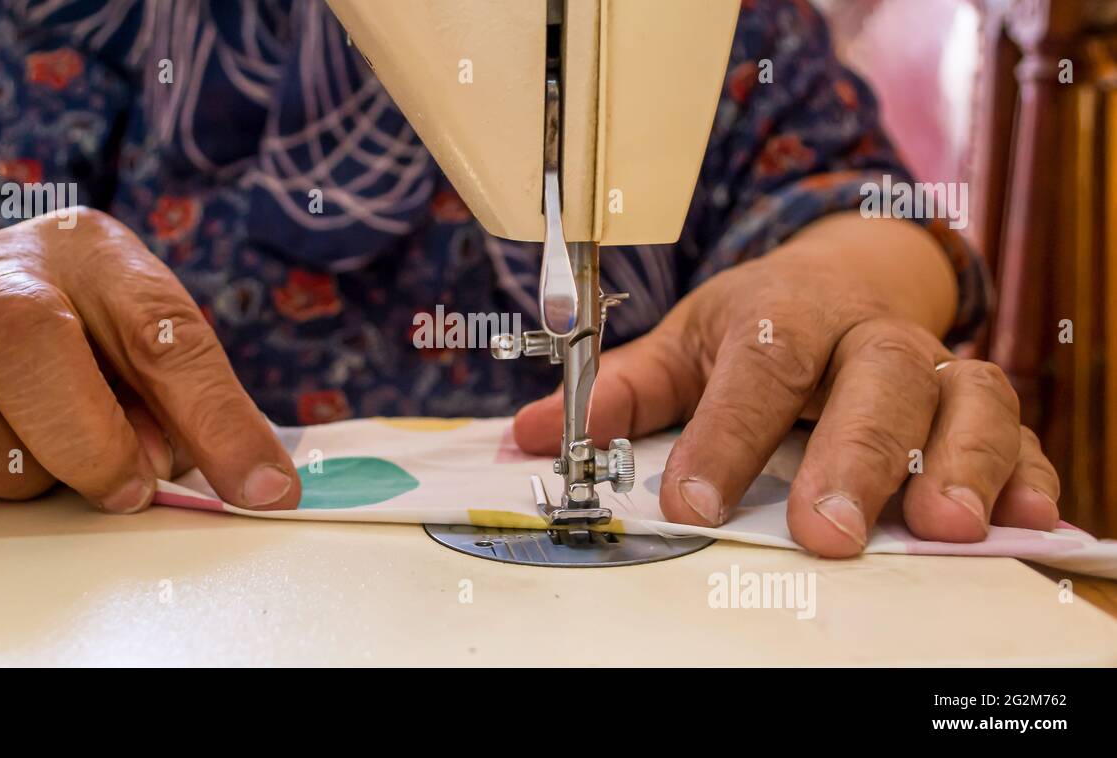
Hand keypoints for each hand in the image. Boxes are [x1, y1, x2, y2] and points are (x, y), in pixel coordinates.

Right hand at [0, 208, 298, 512]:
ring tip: (54, 460)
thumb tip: (262, 491)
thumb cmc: (89, 329)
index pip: (159, 330)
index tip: (257, 488)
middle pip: (22, 339)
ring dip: (22, 471)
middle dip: (89, 441)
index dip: (212, 419)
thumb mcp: (162, 347)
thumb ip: (206, 411)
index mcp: (90, 254)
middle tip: (131, 484)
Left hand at [513, 236, 1058, 556]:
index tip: (691, 501)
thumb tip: (525, 434)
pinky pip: (1020, 428)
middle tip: (825, 530)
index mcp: (784, 313)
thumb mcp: (684, 343)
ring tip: (943, 528)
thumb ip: (617, 392)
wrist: (843, 278)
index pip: (757, 366)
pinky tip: (1026, 517)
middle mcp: (867, 333)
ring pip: (967, 396)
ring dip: (961, 461)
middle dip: (854, 453)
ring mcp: (933, 365)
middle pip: (876, 377)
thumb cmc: (758, 324)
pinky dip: (1027, 470)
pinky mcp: (979, 400)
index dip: (725, 434)